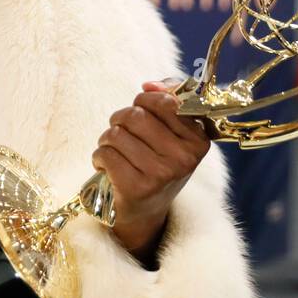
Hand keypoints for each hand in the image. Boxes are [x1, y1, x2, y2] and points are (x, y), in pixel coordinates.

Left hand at [92, 80, 211, 241]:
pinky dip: (99, 158)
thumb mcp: (171, 134)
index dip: (144, 102)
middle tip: (120, 134)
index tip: (141, 114)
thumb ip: (167, 100)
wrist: (145, 213)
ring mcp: (161, 174)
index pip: (165, 102)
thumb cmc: (156, 164)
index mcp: (198, 141)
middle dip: (120, 120)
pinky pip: (104, 154)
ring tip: (115, 153)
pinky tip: (107, 169)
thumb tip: (149, 85)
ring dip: (106, 140)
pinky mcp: (136, 188)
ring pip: (116, 133)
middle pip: (135, 115)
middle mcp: (184, 158)